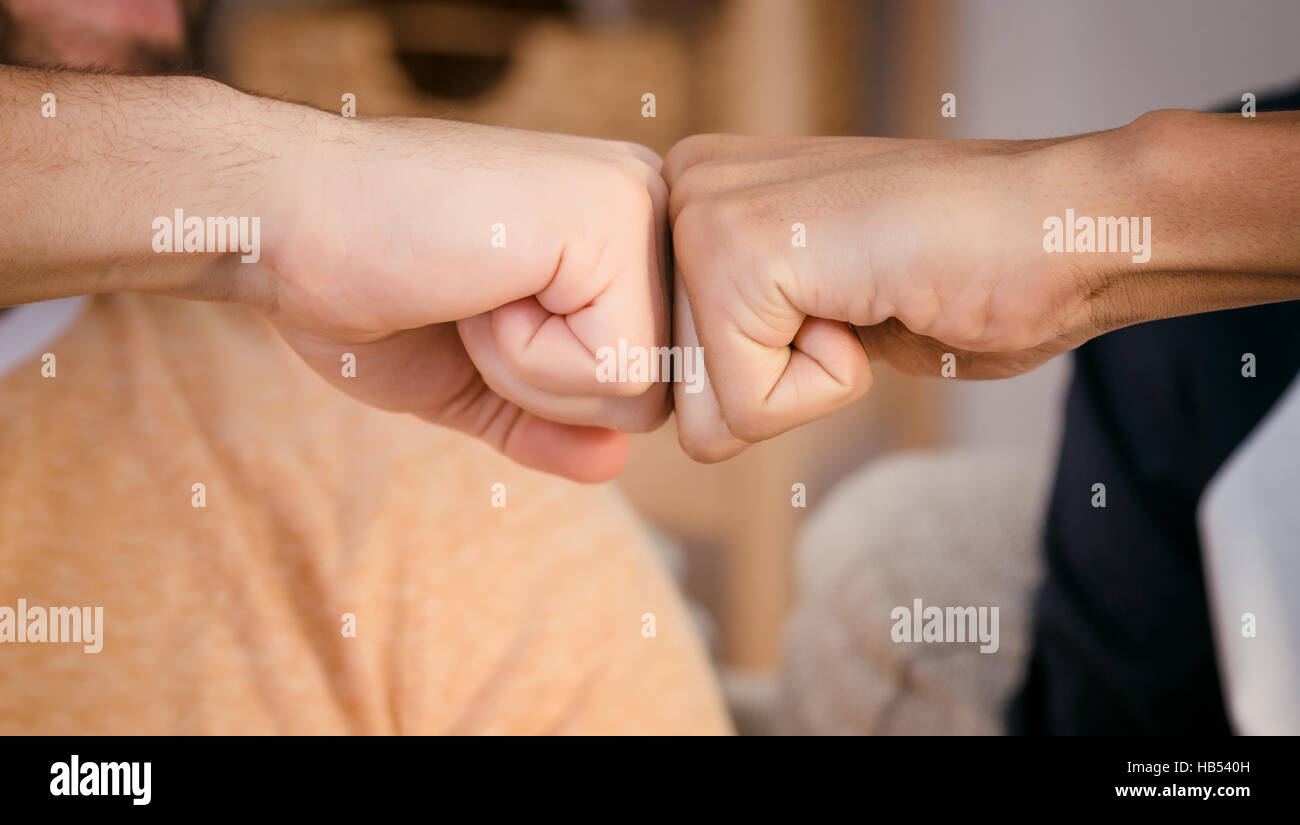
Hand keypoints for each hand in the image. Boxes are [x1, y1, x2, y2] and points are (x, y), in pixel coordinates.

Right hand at [262, 118, 670, 481]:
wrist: (287, 221)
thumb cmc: (366, 286)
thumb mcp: (470, 378)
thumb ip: (545, 422)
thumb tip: (614, 462)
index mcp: (621, 235)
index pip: (645, 383)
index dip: (551, 392)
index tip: (475, 313)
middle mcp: (649, 208)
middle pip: (656, 395)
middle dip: (546, 390)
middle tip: (470, 305)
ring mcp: (640, 206)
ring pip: (643, 390)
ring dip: (530, 373)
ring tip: (472, 291)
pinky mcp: (615, 219)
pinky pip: (616, 369)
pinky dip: (525, 358)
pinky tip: (477, 287)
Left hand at [663, 126, 1161, 460]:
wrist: (1066, 227)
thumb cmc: (964, 275)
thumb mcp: (814, 314)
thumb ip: (740, 337)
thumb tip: (681, 411)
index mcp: (695, 200)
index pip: (672, 371)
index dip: (767, 376)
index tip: (841, 298)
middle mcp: (681, 192)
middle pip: (676, 398)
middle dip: (775, 386)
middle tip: (854, 298)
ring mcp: (701, 214)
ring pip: (705, 413)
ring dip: (802, 385)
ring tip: (861, 295)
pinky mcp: (736, 253)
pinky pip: (749, 408)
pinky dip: (829, 385)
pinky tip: (871, 299)